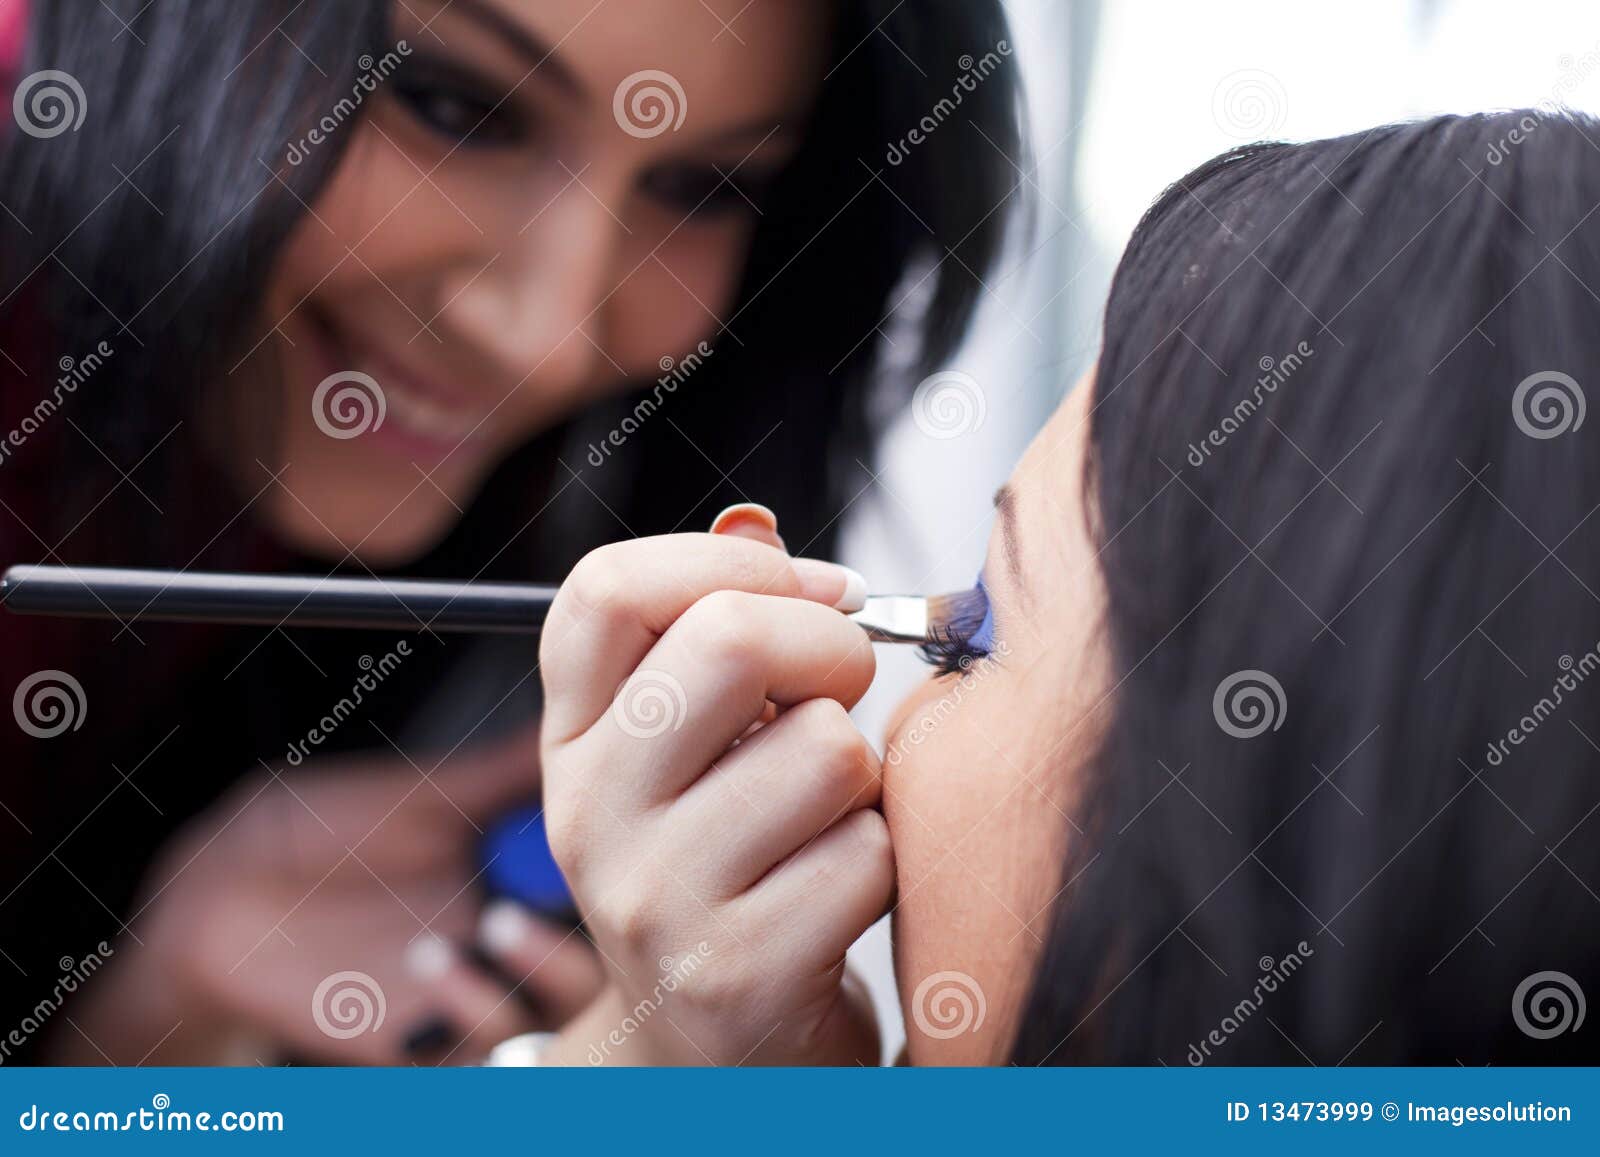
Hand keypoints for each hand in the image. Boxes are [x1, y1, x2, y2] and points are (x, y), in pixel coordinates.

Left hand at [46, 726, 602, 1064]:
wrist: (223, 896)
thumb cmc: (319, 833)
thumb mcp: (421, 792)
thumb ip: (503, 771)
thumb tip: (575, 715)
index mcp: (518, 878)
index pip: (603, 885)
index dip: (618, 867)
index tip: (608, 833)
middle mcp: (506, 941)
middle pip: (599, 960)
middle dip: (590, 932)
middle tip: (547, 892)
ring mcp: (470, 993)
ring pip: (554, 1014)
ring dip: (537, 975)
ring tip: (483, 928)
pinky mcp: (422, 1041)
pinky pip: (479, 1051)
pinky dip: (474, 1012)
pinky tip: (429, 966)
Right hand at [537, 514, 892, 1065]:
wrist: (718, 1061)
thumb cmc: (729, 873)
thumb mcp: (690, 757)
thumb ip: (714, 633)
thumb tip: (758, 522)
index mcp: (574, 743)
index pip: (606, 592)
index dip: (725, 558)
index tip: (807, 585)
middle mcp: (591, 815)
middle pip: (728, 640)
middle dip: (829, 644)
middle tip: (843, 687)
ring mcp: (655, 900)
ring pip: (825, 749)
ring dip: (862, 777)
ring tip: (825, 819)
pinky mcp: (737, 974)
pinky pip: (869, 852)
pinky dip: (886, 862)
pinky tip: (839, 894)